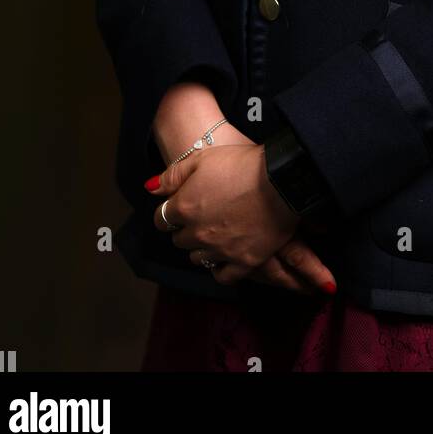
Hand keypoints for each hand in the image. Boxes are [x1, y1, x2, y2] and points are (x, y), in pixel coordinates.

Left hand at [146, 141, 335, 291]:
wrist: (282, 180)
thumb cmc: (243, 164)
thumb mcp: (203, 157)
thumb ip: (172, 175)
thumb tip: (151, 189)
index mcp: (184, 207)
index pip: (161, 219)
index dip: (170, 211)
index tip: (181, 205)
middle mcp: (197, 234)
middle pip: (179, 239)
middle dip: (186, 228)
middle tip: (204, 215)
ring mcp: (219, 251)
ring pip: (197, 258)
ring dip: (202, 247)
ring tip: (217, 232)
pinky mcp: (243, 262)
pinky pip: (222, 276)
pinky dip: (221, 268)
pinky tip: (226, 256)